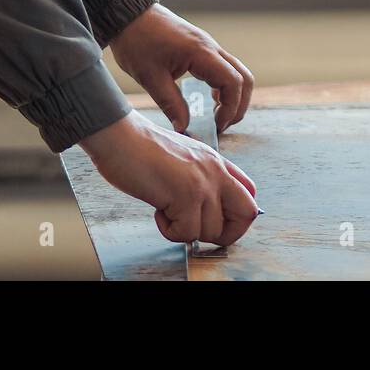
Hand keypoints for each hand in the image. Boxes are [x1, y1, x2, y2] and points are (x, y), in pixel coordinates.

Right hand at [80, 110, 259, 244]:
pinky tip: (157, 210)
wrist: (119, 136)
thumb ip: (200, 179)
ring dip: (186, 230)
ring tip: (166, 210)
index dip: (236, 215)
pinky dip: (169, 230)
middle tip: (198, 228)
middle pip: (246, 214)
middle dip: (226, 233)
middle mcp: (215, 171)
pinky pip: (187, 233)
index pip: (249, 193)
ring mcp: (203, 183)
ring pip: (212, 231)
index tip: (214, 221)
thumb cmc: (141, 149)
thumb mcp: (183, 159)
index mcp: (216, 162)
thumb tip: (208, 211)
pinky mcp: (185, 195)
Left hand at [110, 4, 253, 133]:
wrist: (127, 15)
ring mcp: (207, 46)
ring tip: (216, 115)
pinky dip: (223, 86)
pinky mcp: (201, 47)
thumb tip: (184, 128)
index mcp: (201, 53)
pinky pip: (224, 68)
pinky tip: (209, 99)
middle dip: (238, 105)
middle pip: (243, 78)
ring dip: (232, 96)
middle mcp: (211, 47)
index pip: (233, 82)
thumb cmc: (137, 42)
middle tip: (221, 125)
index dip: (230, 108)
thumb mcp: (150, 78)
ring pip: (236, 72)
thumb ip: (171, 104)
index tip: (216, 126)